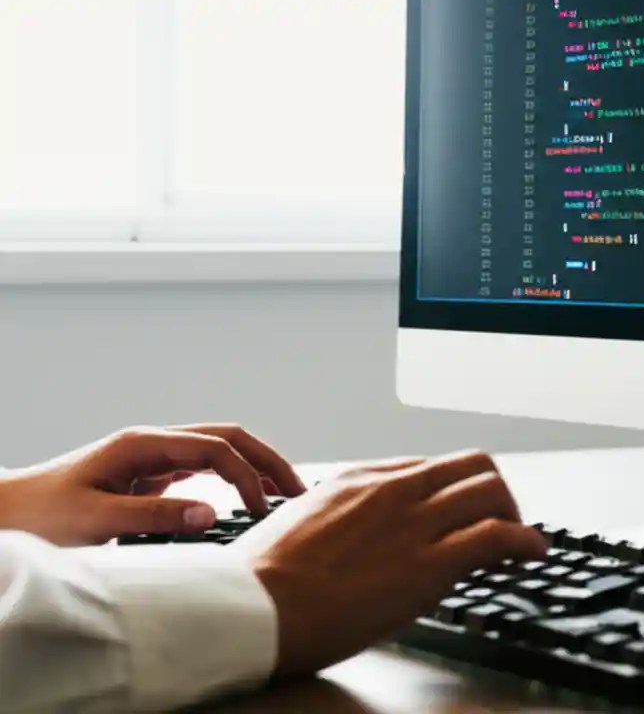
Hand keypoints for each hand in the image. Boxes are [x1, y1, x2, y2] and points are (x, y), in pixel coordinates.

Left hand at [0, 424, 305, 545]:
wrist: (4, 514)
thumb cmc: (40, 517)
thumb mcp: (96, 520)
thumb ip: (155, 516)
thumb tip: (213, 514)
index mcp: (143, 444)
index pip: (216, 449)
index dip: (246, 477)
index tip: (264, 511)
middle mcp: (152, 444)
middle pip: (228, 437)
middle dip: (267, 459)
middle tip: (300, 490)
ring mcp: (152, 457)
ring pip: (219, 449)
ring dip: (255, 466)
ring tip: (285, 492)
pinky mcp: (149, 476)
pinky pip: (204, 468)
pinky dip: (233, 478)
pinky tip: (248, 497)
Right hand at [231, 451, 546, 676]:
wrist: (250, 608)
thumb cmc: (261, 579)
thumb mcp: (300, 523)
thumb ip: (339, 517)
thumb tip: (356, 533)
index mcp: (359, 479)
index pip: (428, 469)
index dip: (452, 492)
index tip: (460, 511)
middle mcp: (392, 490)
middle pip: (470, 465)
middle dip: (492, 490)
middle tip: (499, 517)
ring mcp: (413, 522)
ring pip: (490, 489)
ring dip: (513, 513)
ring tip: (519, 538)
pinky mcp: (429, 563)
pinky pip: (497, 535)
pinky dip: (525, 540)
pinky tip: (532, 552)